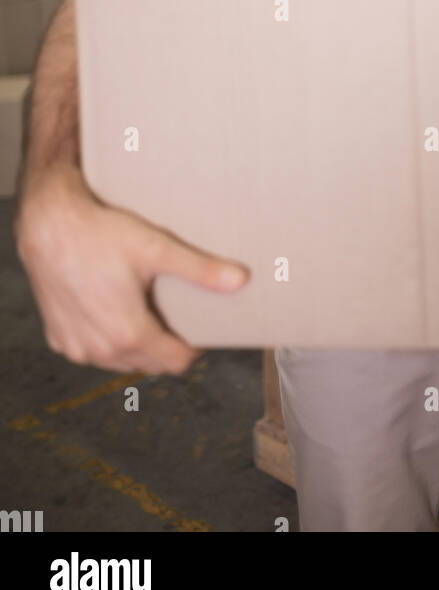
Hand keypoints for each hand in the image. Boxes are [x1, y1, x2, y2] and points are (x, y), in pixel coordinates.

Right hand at [15, 167, 248, 374]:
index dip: (193, 345)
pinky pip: (93, 352)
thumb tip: (240, 280)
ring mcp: (77, 348)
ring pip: (121, 361)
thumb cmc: (100, 233)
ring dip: (137, 344)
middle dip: (167, 344)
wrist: (48, 226)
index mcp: (129, 334)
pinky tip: (113, 309)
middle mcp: (101, 351)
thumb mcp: (156, 248)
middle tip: (174, 311)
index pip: (176, 362)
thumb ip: (200, 269)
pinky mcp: (59, 339)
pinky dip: (107, 339)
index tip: (198, 324)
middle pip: (151, 363)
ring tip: (146, 308)